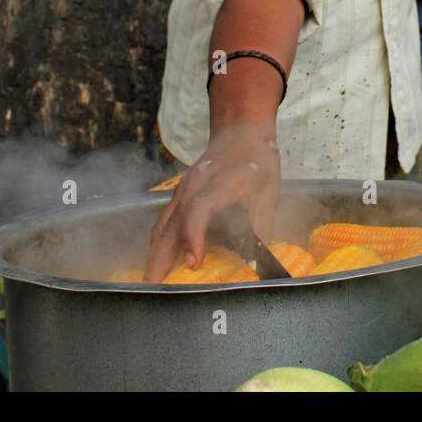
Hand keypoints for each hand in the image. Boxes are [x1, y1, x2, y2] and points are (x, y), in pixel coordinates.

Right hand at [143, 120, 281, 283]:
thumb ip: (260, 227)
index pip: (200, 209)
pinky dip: (159, 245)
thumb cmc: (258, 160)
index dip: (194, 236)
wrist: (241, 130)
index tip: (194, 263)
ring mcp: (182, 190)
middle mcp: (194, 185)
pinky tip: (158, 265)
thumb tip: (257, 262)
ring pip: (162, 226)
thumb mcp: (269, 192)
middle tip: (156, 290)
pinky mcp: (179, 195)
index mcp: (221, 181)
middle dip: (160, 259)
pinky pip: (164, 222)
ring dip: (154, 255)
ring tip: (152, 285)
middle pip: (171, 223)